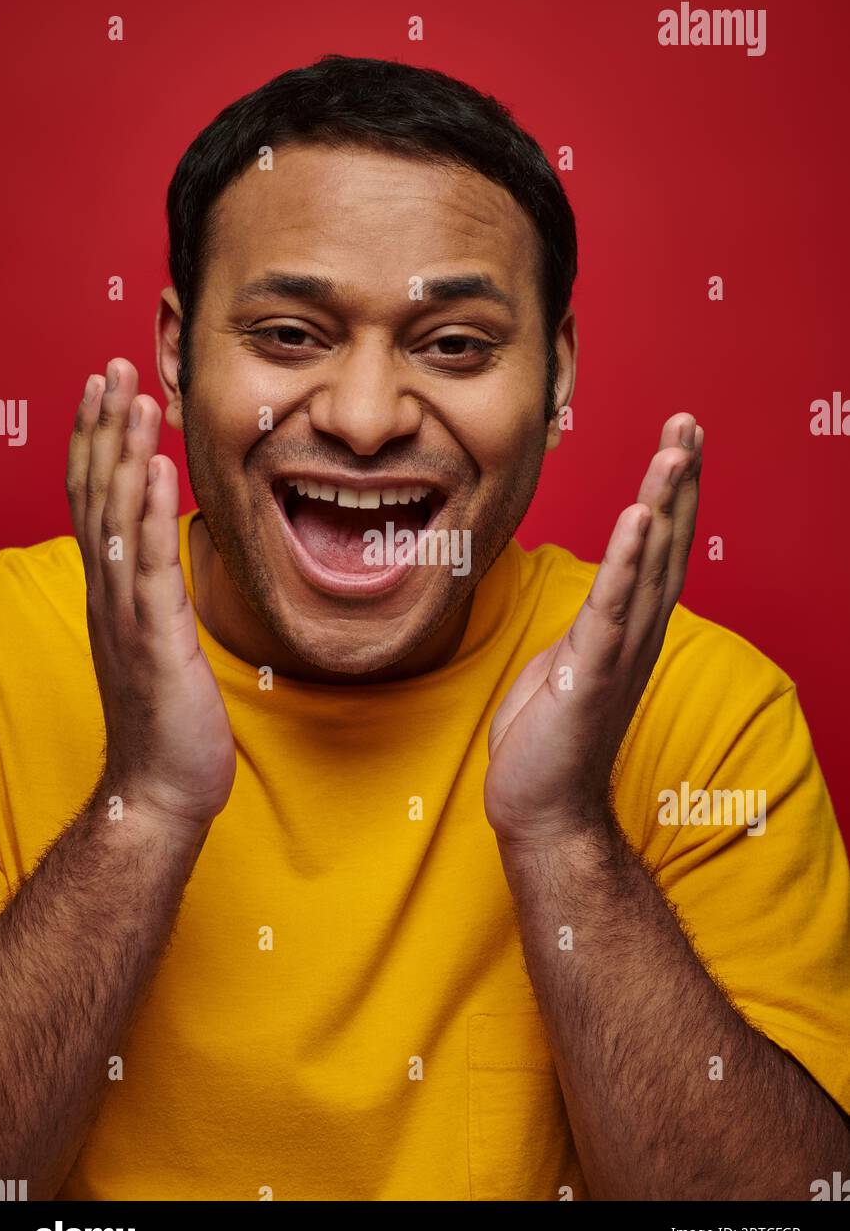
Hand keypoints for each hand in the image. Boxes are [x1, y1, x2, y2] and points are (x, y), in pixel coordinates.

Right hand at [66, 358, 236, 834]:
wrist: (159, 789)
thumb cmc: (166, 721)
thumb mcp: (157, 642)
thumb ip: (155, 593)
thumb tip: (168, 551)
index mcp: (109, 592)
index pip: (93, 501)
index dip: (96, 441)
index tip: (104, 387)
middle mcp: (108, 594)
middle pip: (96, 495)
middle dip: (104, 427)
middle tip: (114, 367)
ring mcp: (127, 615)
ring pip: (118, 519)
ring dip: (125, 453)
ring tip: (135, 397)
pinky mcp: (157, 639)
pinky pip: (150, 565)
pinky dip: (152, 514)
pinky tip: (157, 470)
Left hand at [483, 413, 702, 849]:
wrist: (542, 809)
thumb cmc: (548, 740)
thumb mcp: (566, 664)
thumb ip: (586, 626)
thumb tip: (594, 599)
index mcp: (629, 629)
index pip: (659, 549)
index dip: (671, 494)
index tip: (679, 441)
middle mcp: (637, 635)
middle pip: (667, 544)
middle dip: (678, 480)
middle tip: (688, 421)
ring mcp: (618, 653)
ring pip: (649, 566)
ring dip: (663, 504)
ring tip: (676, 449)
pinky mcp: (591, 674)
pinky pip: (612, 610)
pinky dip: (627, 562)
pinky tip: (638, 518)